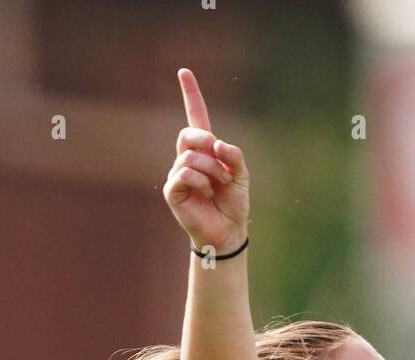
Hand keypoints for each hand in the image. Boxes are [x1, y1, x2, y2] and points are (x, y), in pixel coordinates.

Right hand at [163, 68, 249, 252]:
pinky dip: (200, 181)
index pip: (195, 117)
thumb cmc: (233, 203)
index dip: (191, 95)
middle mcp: (187, 158)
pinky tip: (207, 193)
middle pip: (188, 134)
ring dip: (211, 169)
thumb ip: (234, 155)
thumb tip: (217, 143)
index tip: (184, 72)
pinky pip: (184, 173)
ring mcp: (178, 173)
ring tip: (219, 186)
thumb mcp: (241, 175)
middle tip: (221, 162)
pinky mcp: (173, 190)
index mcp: (205, 150)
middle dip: (206, 142)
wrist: (228, 231)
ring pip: (190, 156)